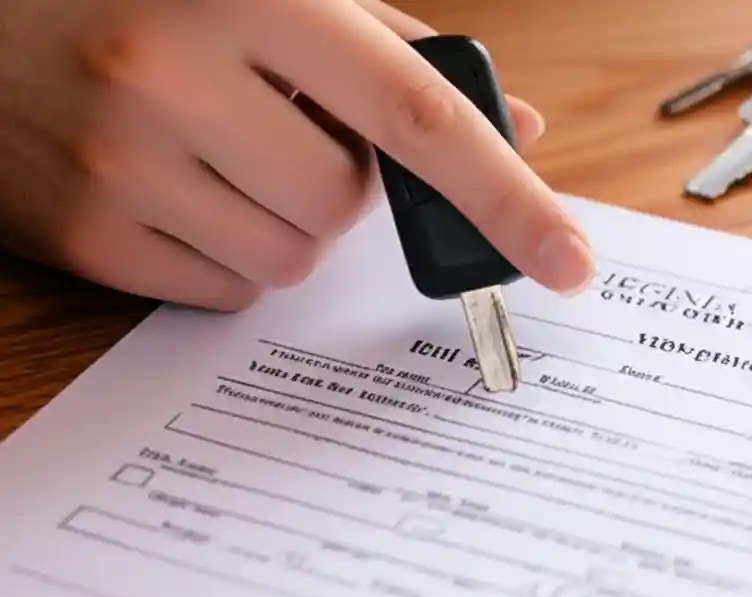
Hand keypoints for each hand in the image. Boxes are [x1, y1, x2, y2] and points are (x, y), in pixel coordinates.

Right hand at [0, 0, 593, 309]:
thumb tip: (519, 130)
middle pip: (349, 203)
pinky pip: (225, 291)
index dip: (508, 198)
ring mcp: (120, 162)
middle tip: (285, 127)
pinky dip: (231, 253)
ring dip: (287, 218)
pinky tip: (181, 186)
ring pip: (293, 257)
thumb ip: (399, 50)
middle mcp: (176, 77)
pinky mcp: (82, 233)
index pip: (417, 116)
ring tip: (222, 149)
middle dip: (344, 180)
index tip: (570, 260)